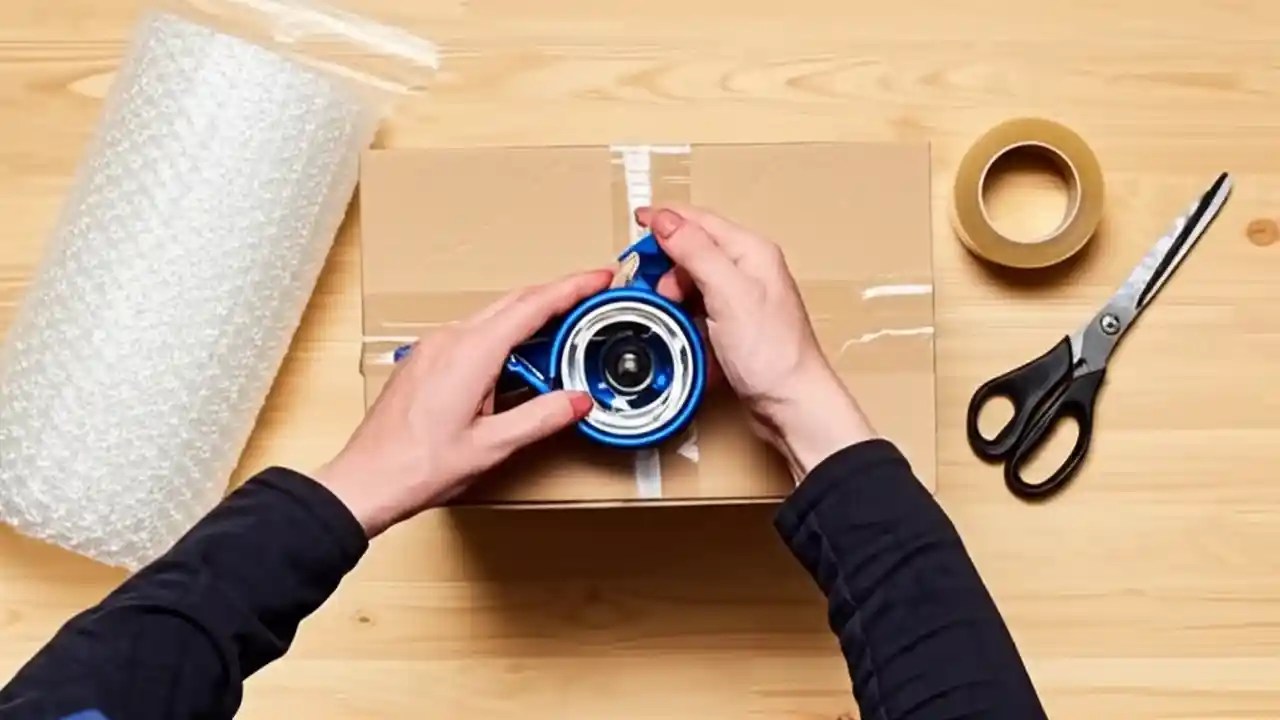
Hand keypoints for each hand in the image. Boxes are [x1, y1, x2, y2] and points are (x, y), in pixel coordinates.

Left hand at [315, 270, 611, 535]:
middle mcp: (450, 340)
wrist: (366, 480)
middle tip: (592, 299)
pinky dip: (506, 338)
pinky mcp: (427, 361)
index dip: (572, 287)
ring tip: (564, 339)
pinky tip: (520, 362)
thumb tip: (578, 400)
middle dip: (557, 296)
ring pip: (494, 318)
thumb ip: (541, 417)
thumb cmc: (417, 466)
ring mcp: (434, 348)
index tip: (598, 278)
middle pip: (515, 303)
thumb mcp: (492, 446)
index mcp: (470, 353)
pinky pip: (475, 335)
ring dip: (532, 321)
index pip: (533, 306)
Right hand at [636, 206, 874, 479]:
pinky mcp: (735, 322)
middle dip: (667, 264)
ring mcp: (742, 296)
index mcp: (751, 251)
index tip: (636, 222)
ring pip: (693, 278)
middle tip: (654, 289)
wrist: (791, 402)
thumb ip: (696, 252)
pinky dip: (683, 311)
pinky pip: (698, 305)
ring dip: (673, 291)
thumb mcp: (728, 293)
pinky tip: (680, 327)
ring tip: (668, 312)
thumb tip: (665, 220)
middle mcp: (748, 268)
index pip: (700, 220)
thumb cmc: (771, 352)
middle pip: (694, 248)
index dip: (665, 219)